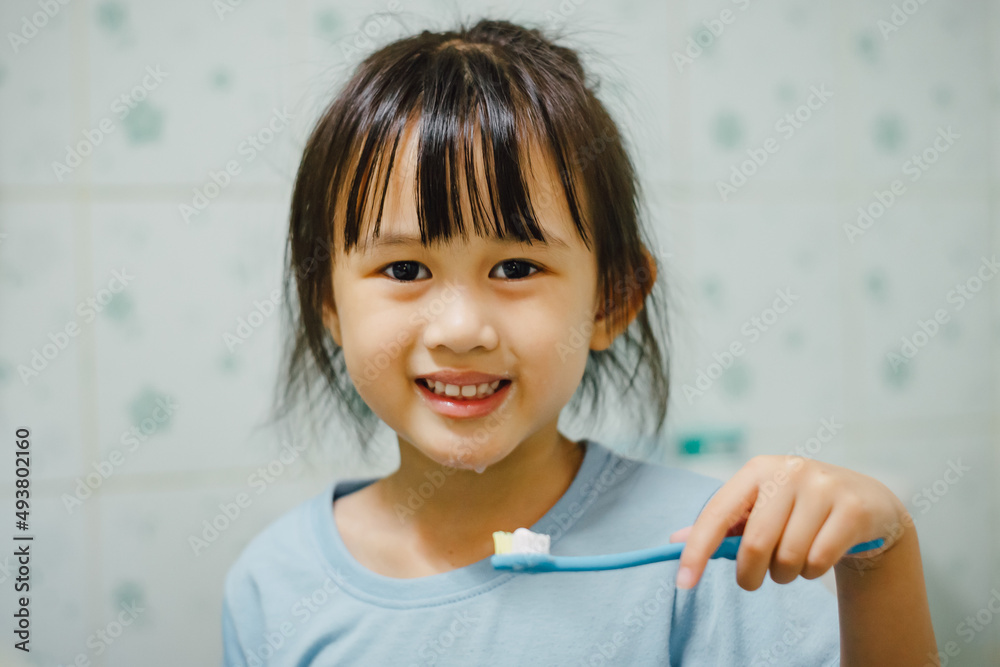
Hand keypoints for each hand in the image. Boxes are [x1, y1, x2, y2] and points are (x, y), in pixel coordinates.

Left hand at [670, 455, 910, 590]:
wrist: (867, 502)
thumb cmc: (799, 508)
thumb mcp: (760, 507)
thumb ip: (722, 524)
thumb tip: (674, 540)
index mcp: (757, 470)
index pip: (716, 514)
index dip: (696, 551)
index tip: (682, 583)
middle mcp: (788, 471)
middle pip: (755, 544)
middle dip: (750, 575)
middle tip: (754, 580)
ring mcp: (823, 487)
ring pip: (789, 558)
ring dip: (786, 574)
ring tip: (794, 561)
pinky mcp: (853, 509)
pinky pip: (819, 561)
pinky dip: (813, 572)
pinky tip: (820, 556)